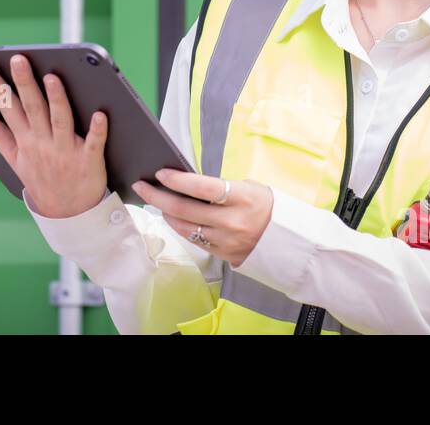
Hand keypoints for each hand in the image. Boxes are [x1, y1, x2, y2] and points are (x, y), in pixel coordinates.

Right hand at [0, 52, 108, 218]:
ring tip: (52, 78)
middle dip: (24, 83)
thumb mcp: (11, 157)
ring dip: (57, 100)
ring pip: (60, 121)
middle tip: (17, 58)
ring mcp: (65, 151)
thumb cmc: (40, 177)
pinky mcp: (89, 161)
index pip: (4, 104)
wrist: (68, 213)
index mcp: (23, 139)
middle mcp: (42, 142)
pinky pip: (94, 143)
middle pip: (32, 107)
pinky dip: (97, 130)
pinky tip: (100, 114)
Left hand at [132, 169, 272, 267]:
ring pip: (183, 227)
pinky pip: (193, 239)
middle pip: (184, 209)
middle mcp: (231, 222)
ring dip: (165, 213)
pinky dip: (180, 226)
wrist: (287, 239)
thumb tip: (187, 183)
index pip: (203, 188)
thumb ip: (220, 188)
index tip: (160, 173)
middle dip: (157, 197)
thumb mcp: (250, 188)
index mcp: (242, 198)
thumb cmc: (266, 205)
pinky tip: (172, 217)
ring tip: (155, 201)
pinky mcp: (223, 255)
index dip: (179, 180)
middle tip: (141, 186)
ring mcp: (226, 241)